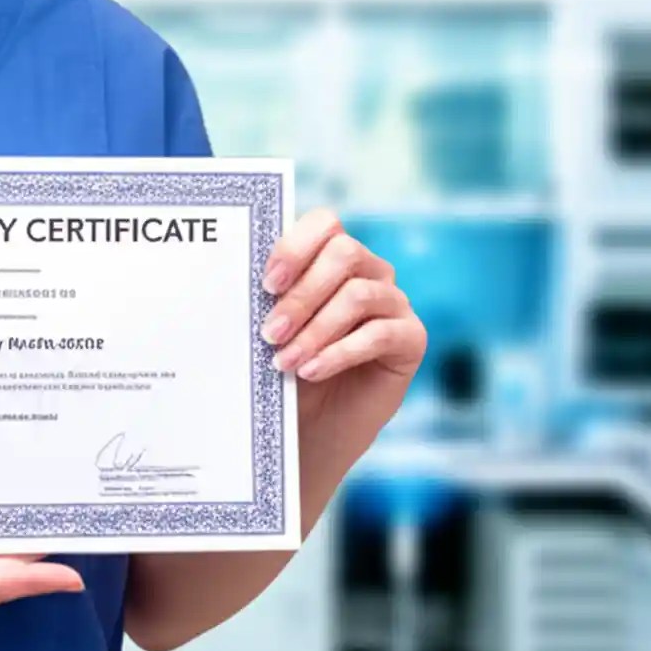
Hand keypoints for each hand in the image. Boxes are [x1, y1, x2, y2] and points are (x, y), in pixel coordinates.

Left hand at [260, 209, 426, 520]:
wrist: (312, 426)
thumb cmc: (286, 370)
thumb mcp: (271, 331)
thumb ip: (267, 301)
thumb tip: (239, 280)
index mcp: (332, 258)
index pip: (325, 223)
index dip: (296, 247)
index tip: (267, 285)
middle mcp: (369, 272)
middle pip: (345, 253)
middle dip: (302, 294)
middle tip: (270, 333)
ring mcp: (393, 303)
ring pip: (359, 294)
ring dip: (316, 329)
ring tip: (285, 362)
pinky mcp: (411, 338)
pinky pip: (380, 333)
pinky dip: (339, 353)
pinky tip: (311, 371)